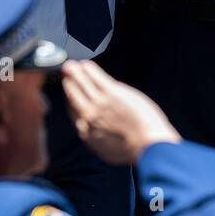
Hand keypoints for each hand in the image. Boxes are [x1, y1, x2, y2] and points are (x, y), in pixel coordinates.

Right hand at [61, 60, 179, 165]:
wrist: (148, 145)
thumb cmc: (133, 150)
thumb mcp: (105, 150)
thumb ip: (94, 138)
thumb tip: (89, 130)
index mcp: (85, 131)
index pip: (71, 109)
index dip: (68, 97)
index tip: (68, 89)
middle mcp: (88, 116)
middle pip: (72, 94)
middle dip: (67, 81)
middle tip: (66, 72)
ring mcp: (99, 103)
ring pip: (81, 83)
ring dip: (74, 72)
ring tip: (71, 65)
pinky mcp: (112, 93)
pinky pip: (95, 77)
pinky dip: (89, 70)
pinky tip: (86, 65)